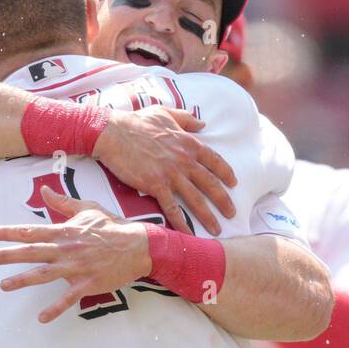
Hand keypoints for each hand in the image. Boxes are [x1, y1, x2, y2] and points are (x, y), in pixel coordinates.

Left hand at [0, 188, 151, 322]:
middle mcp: (66, 249)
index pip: (30, 231)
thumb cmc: (112, 227)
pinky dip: (55, 309)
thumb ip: (62, 203)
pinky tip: (41, 318)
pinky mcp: (88, 283)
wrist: (138, 245)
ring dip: (22, 280)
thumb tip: (44, 189)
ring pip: (44, 275)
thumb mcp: (87, 209)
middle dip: (6, 255)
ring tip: (3, 286)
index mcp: (64, 231)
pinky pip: (68, 298)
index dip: (7, 232)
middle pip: (31, 252)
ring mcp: (76, 267)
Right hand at [92, 106, 235, 234]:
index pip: (214, 160)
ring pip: (195, 199)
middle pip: (210, 183)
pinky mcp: (156, 185)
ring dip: (208, 216)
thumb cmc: (137, 122)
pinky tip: (187, 234)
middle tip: (232, 213)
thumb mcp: (165, 113)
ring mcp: (171, 174)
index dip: (226, 172)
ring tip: (217, 229)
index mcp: (188, 143)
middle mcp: (184, 160)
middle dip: (224, 200)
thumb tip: (202, 124)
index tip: (233, 183)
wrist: (114, 133)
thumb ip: (186, 119)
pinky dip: (181, 222)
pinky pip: (172, 207)